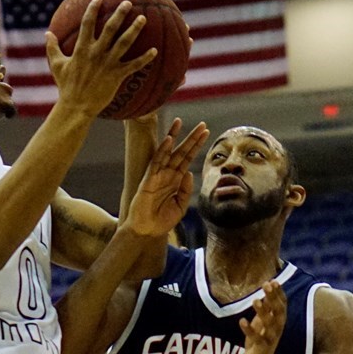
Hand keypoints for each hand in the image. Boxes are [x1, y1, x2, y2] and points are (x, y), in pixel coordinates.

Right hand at [45, 0, 156, 118]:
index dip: (93, 9)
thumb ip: (52, 48)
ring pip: (124, 43)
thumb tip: (47, 34)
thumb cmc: (66, 86)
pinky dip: (145, 58)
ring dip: (134, 29)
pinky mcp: (117, 76)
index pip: (87, 23)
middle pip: (110, 28)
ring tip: (143, 18)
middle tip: (128, 3)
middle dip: (119, 14)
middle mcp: (96, 53)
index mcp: (82, 48)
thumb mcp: (56, 65)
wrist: (76, 107)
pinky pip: (134, 65)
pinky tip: (155, 51)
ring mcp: (108, 64)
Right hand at [126, 118, 209, 237]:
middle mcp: (167, 174)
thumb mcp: (181, 205)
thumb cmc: (162, 220)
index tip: (206, 133)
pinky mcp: (149, 180)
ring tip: (180, 122)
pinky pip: (156, 162)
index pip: (188, 158)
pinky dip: (162, 150)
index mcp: (176, 180)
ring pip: (168, 152)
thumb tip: (189, 173)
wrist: (147, 231)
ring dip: (174, 137)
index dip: (196, 146)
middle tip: (202, 124)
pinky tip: (169, 140)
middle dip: (191, 138)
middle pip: (181, 152)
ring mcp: (157, 175)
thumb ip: (186, 190)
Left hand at [238, 281, 287, 353]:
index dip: (278, 293)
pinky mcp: (261, 349)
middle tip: (267, 284)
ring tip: (254, 300)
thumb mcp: (263, 322)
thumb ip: (266, 307)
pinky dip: (249, 330)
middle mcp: (277, 329)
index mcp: (279, 321)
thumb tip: (268, 286)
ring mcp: (270, 339)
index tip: (273, 280)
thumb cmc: (260, 340)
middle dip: (273, 298)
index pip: (282, 304)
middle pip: (278, 311)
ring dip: (262, 311)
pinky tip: (242, 321)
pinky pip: (256, 338)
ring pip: (269, 323)